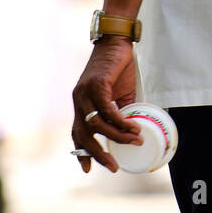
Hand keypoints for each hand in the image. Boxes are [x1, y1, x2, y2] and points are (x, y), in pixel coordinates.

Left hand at [71, 36, 142, 173]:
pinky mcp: (96, 85)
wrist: (116, 43)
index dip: (81, 153)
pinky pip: (108, 110)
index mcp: (81, 105)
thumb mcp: (119, 95)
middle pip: (83, 135)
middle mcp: (79, 101)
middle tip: (113, 166)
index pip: (76, 133)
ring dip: (117, 136)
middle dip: (97, 154)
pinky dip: (121, 121)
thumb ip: (121, 112)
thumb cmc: (118, 68)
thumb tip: (132, 131)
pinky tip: (132, 127)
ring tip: (134, 140)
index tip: (87, 170)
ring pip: (97, 124)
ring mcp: (85, 93)